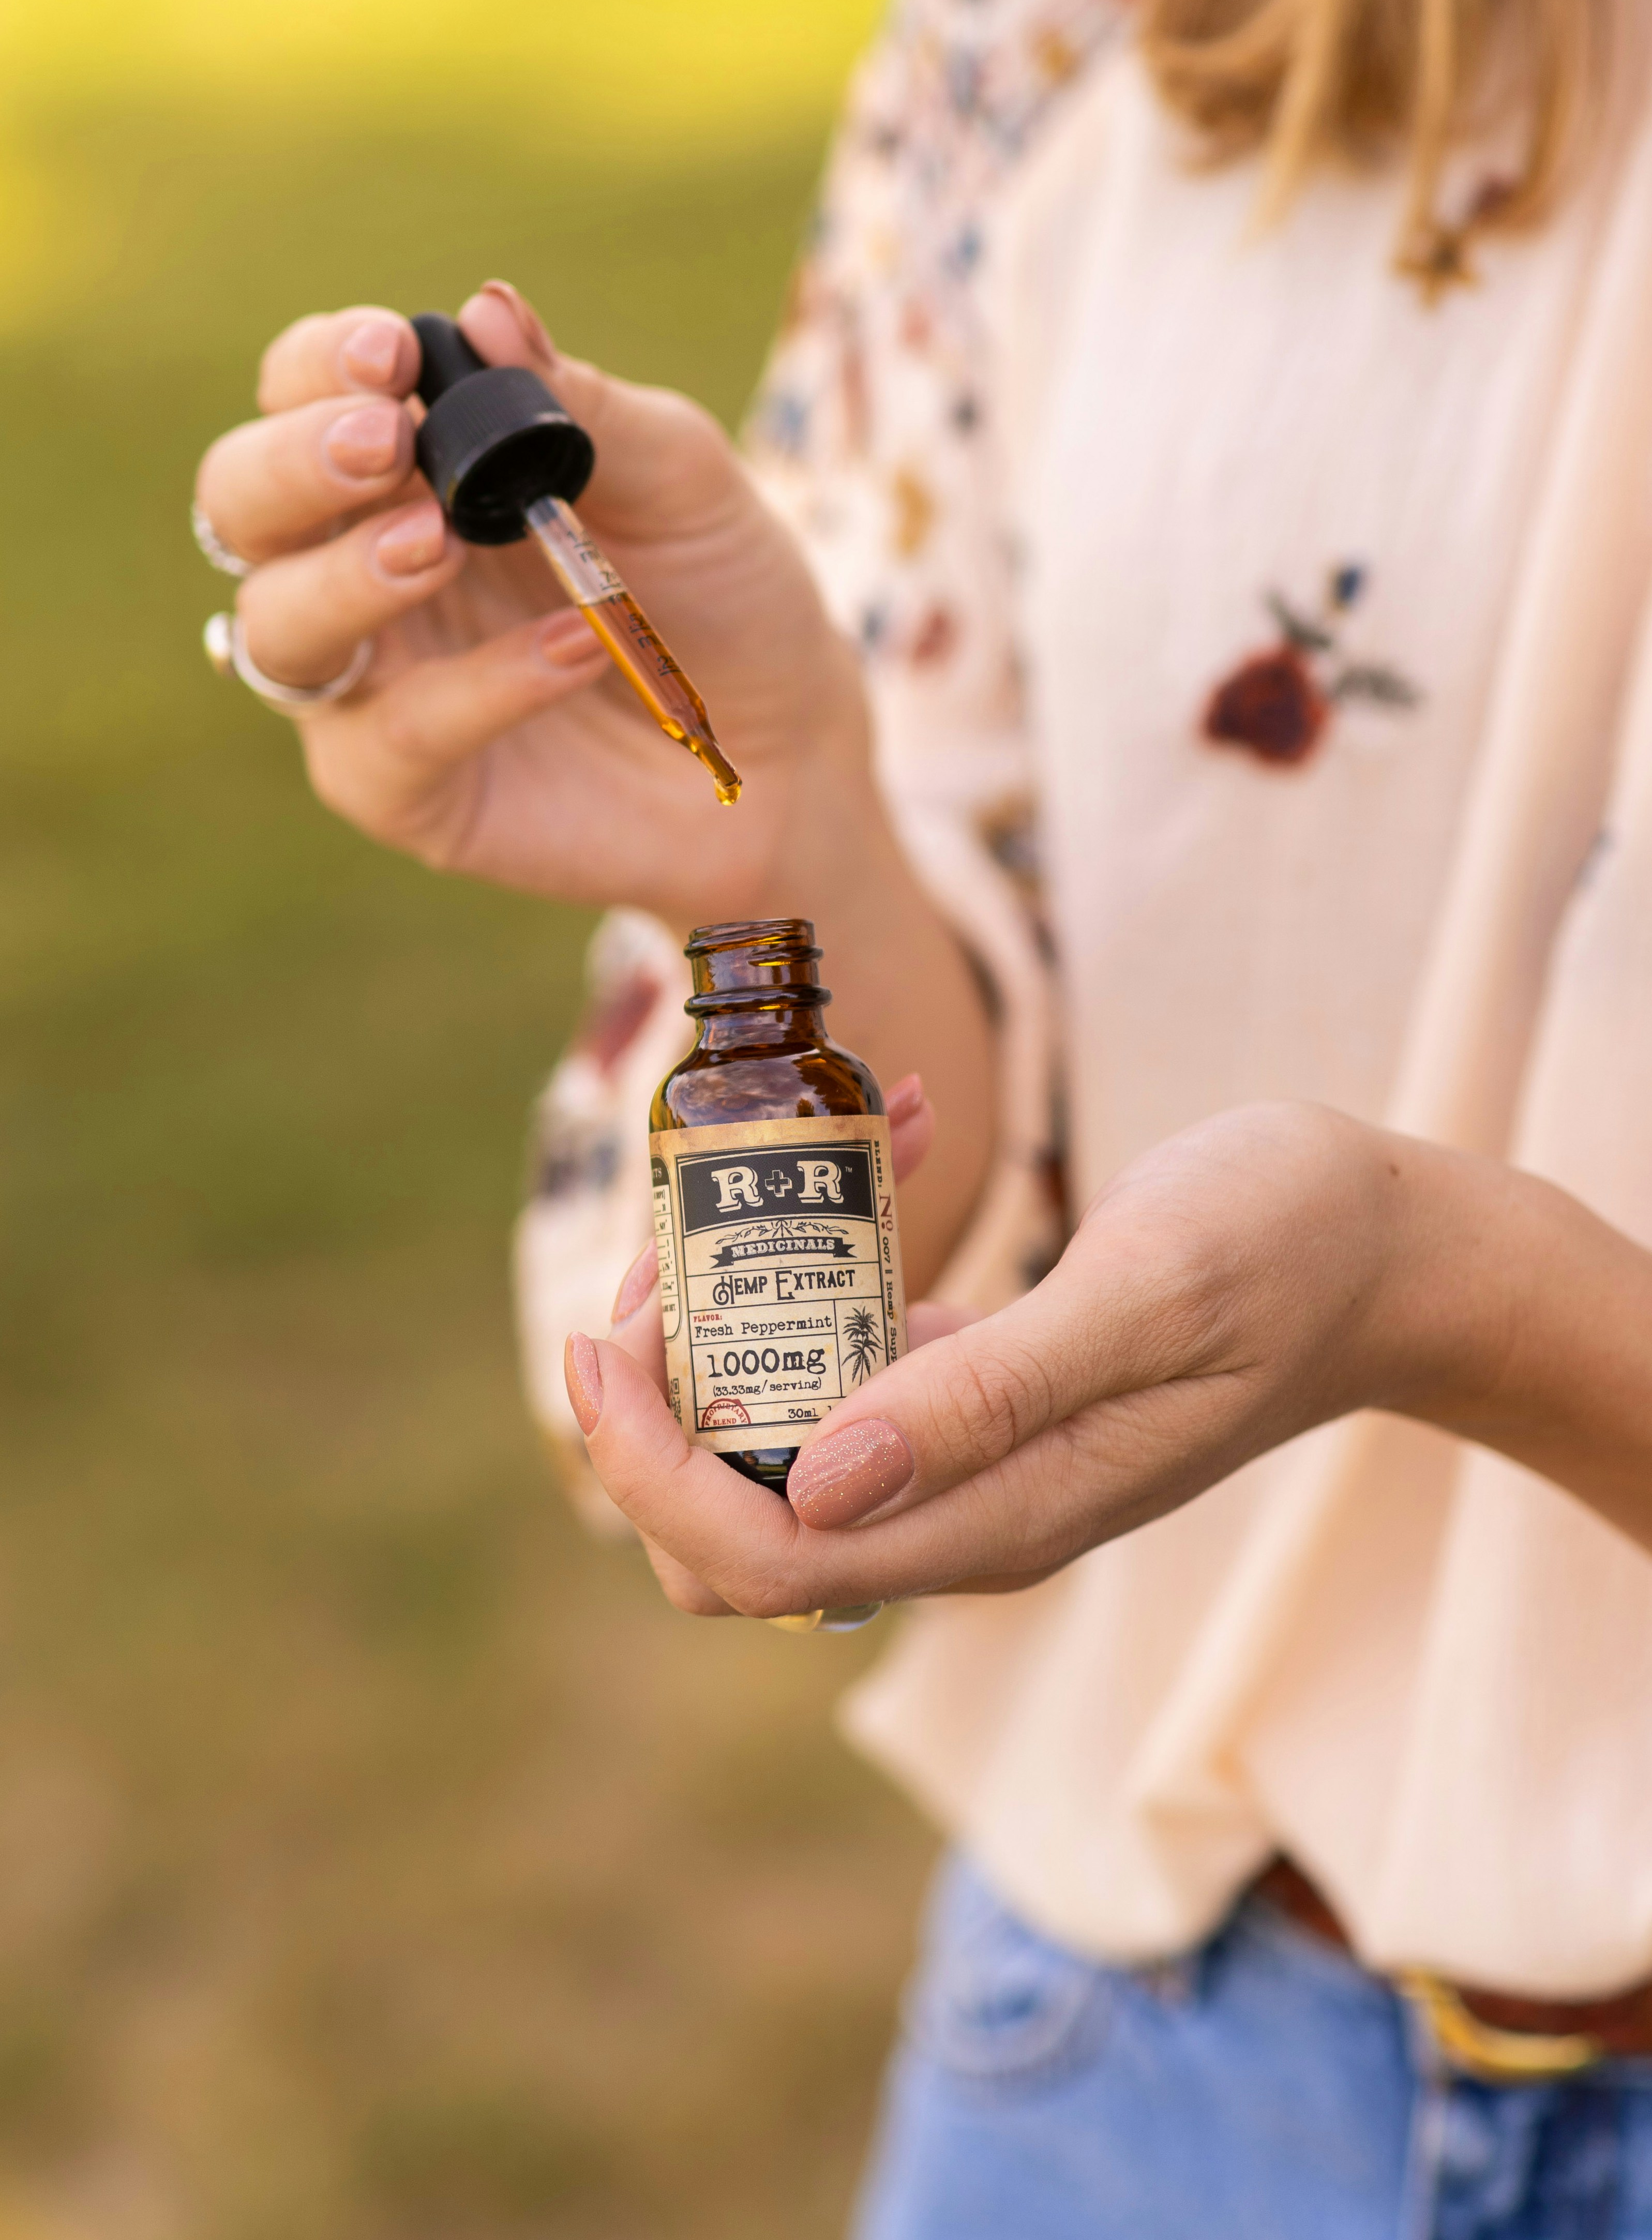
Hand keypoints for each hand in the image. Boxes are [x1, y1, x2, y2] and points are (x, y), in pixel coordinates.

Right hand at [193, 282, 874, 920]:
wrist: (790, 748)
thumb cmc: (721, 595)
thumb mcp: (679, 480)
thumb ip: (582, 404)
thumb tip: (489, 312)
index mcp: (407, 470)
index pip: (301, 393)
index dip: (321, 365)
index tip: (393, 355)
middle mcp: (359, 569)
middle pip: (240, 504)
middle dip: (293, 464)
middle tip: (385, 445)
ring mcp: (371, 686)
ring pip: (276, 628)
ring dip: (345, 576)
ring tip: (441, 546)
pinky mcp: (405, 793)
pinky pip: (391, 740)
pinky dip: (477, 689)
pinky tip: (573, 649)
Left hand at [566, 1102, 1495, 1616]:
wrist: (1389, 1247)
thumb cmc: (1285, 1251)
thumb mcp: (1144, 1301)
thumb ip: (988, 1394)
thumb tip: (817, 1482)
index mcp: (996, 1517)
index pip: (758, 1558)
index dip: (648, 1467)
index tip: (606, 1330)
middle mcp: (964, 1508)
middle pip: (732, 1529)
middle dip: (661, 1409)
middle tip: (659, 1255)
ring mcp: (967, 1454)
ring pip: (773, 1440)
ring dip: (733, 1313)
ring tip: (763, 1156)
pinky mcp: (975, 1389)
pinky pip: (851, 1356)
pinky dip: (828, 1259)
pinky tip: (888, 1126)